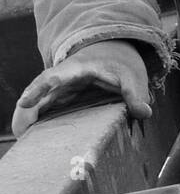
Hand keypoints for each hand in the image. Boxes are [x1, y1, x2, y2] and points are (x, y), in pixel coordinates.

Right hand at [12, 41, 150, 137]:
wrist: (115, 53)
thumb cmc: (121, 63)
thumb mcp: (132, 76)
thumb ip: (136, 94)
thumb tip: (145, 112)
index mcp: (78, 68)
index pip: (54, 78)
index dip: (39, 89)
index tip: (24, 101)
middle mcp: (63, 79)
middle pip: (39, 93)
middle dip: (26, 111)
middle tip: (20, 132)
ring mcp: (61, 89)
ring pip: (39, 103)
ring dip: (28, 119)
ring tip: (23, 140)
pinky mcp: (61, 99)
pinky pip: (45, 110)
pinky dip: (37, 122)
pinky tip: (32, 139)